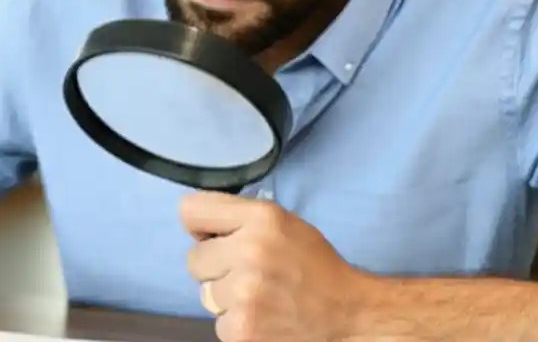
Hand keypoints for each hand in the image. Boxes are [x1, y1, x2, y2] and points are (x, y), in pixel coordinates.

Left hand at [181, 191, 366, 341]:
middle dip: (216, 267)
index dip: (201, 227)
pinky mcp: (242, 329)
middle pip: (193, 258)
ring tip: (260, 296)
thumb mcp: (282, 222)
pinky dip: (237, 323)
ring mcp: (245, 292)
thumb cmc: (312, 265)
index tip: (216, 238)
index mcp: (262, 217)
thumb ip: (239, 217)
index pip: (190, 210)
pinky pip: (218, 322)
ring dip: (226, 298)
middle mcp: (251, 250)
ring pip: (204, 294)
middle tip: (247, 273)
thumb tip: (195, 227)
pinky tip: (263, 316)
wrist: (347, 311)